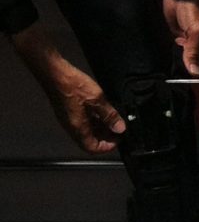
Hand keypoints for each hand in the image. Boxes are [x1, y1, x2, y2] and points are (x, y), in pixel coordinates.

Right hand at [10, 25, 124, 152]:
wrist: (54, 73)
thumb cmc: (73, 85)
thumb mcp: (97, 98)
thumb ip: (109, 114)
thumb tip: (120, 128)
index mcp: (78, 128)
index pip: (92, 148)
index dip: (107, 147)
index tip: (119, 139)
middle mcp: (72, 127)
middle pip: (89, 142)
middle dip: (105, 138)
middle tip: (118, 129)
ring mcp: (69, 120)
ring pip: (86, 132)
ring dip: (100, 129)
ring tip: (114, 120)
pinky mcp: (68, 112)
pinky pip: (83, 123)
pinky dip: (94, 121)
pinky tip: (102, 112)